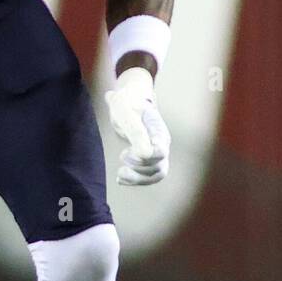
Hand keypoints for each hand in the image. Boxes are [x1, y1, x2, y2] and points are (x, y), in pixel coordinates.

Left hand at [105, 66, 169, 185]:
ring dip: (136, 178)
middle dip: (138, 166)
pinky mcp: (147, 159)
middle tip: (123, 154)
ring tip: (120, 172)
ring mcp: (156, 152)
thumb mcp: (126, 114)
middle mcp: (161, 144)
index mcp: (158, 132)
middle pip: (159, 167)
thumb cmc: (127, 104)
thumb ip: (136, 133)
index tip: (132, 149)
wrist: (126, 100)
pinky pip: (147, 177)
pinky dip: (134, 181)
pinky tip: (120, 178)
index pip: (161, 152)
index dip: (147, 157)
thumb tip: (144, 154)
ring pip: (154, 175)